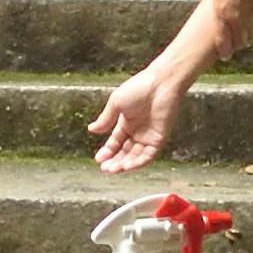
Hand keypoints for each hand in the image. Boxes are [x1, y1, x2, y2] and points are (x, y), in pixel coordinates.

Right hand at [89, 56, 189, 172]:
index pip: (115, 142)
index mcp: (126, 121)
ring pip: (135, 156)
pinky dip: (138, 162)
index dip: (107, 151)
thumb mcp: (116, 103)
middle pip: (124, 152)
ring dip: (124, 164)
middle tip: (105, 168)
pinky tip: (127, 166)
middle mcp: (137, 131)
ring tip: (113, 169)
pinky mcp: (159, 139)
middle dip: (114, 161)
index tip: (99, 159)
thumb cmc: (139, 87)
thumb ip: (105, 119)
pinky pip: (148, 155)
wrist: (160, 84)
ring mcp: (148, 136)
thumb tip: (92, 129)